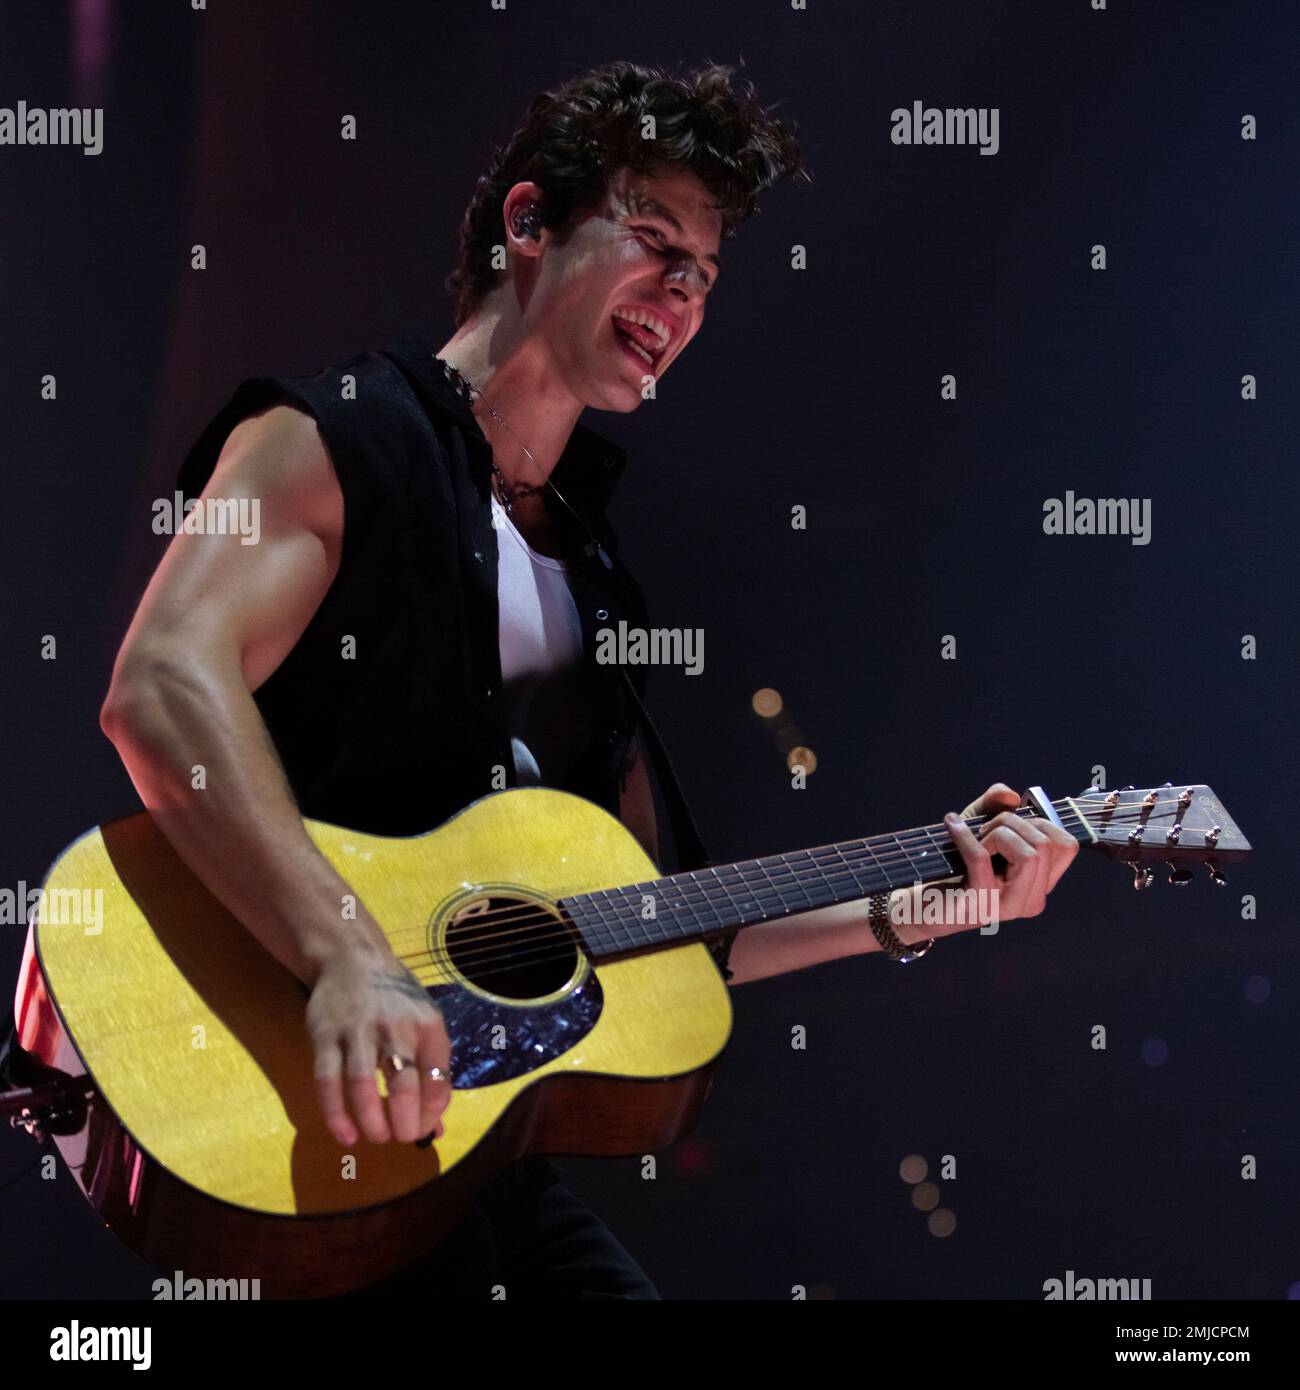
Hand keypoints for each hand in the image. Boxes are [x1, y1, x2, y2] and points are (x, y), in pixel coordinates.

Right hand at [305, 942, 451, 1145]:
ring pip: (361, 1084)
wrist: (353, 959)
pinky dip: (335, 1113)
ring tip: (376, 1137)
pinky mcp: (325, 1035)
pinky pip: (327, 1080)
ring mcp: (357, 1031)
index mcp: (427, 1026)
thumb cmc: (397, 1001)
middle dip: (405, 1123)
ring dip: (371, 1121)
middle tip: (401, 1138)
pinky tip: (345, 1135)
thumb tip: (437, 1129)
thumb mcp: (424, 1026)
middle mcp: (395, 1027)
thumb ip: (431, 1075)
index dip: (433, 1113)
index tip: (424, 1128)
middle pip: (403, 1085)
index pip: (439, 1079)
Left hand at [901, 782, 1077, 937]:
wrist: (922, 902)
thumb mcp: (978, 827)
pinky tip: (953, 826)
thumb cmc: (954, 865)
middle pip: (1045, 845)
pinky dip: (966, 837)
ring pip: (1027, 855)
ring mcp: (1007, 907)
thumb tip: (1011, 796)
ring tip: (974, 835)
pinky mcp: (979, 906)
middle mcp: (1030, 900)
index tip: (1012, 823)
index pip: (1066, 847)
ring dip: (996, 833)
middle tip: (985, 828)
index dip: (1041, 823)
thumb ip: (995, 805)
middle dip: (1012, 823)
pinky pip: (982, 860)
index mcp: (1039, 885)